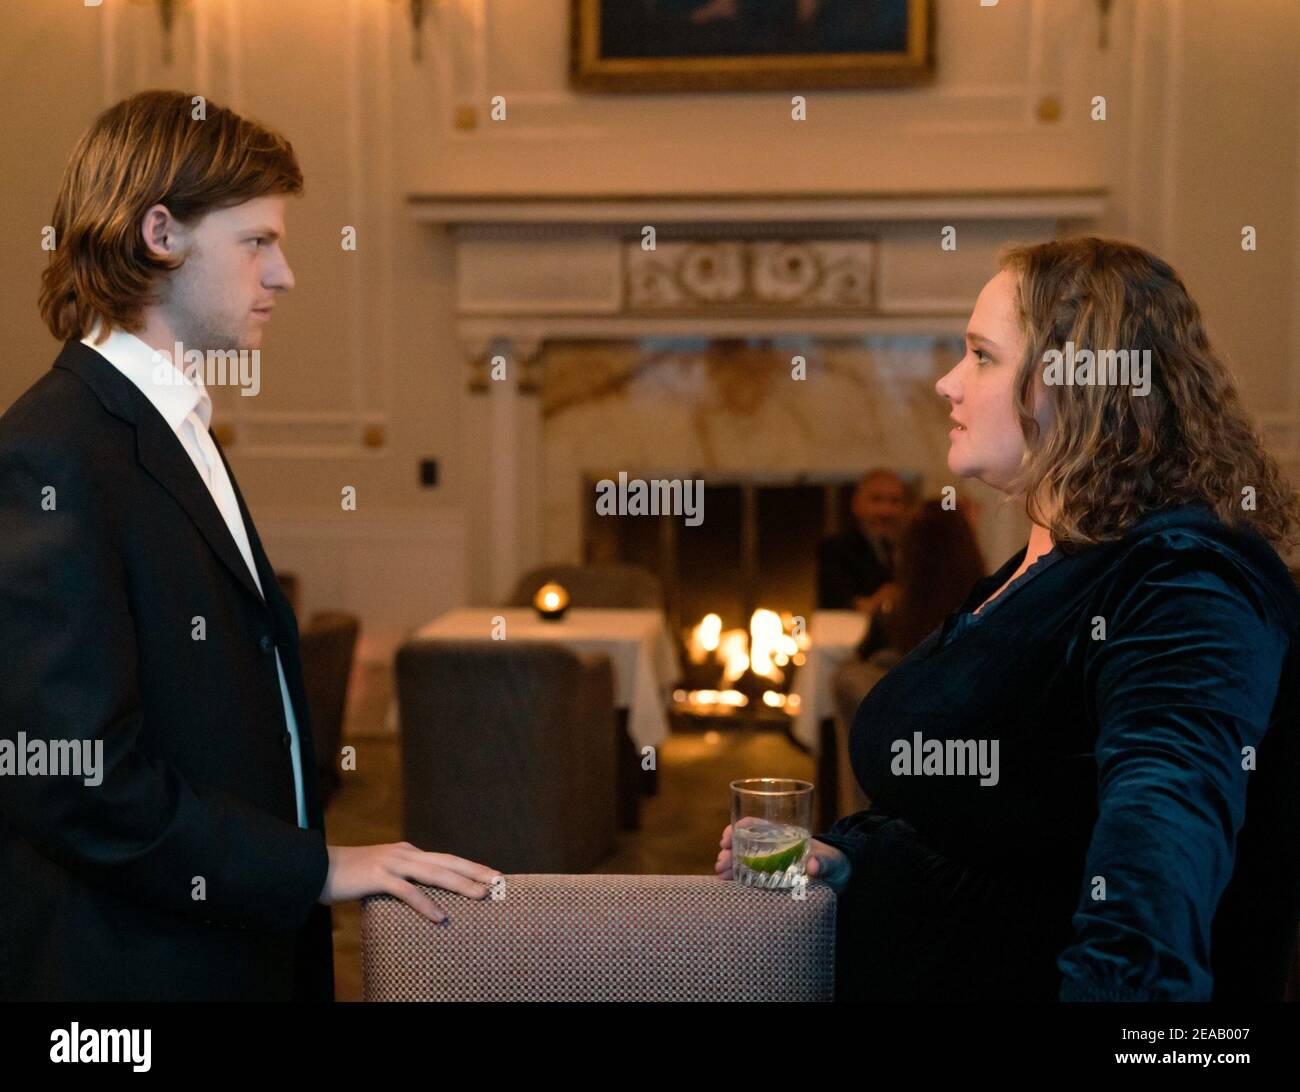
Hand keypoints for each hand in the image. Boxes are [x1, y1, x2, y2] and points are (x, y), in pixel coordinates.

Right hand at [320, 842, 500, 922]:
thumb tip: (423, 893)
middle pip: (447, 861)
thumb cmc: (350, 875)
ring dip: (459, 884)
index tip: (492, 875)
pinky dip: (425, 904)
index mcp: (407, 852)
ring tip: (481, 895)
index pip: (445, 859)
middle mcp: (404, 853)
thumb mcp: (382, 872)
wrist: (317, 868)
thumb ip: (402, 878)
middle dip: (475, 871)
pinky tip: (440, 916)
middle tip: (499, 881)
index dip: (470, 866)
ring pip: (433, 873)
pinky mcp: (378, 877)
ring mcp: (392, 863)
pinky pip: (407, 891)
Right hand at [715, 824, 851, 894]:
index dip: (738, 829)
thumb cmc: (834, 863)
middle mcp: (773, 846)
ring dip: (730, 865)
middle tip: (720, 864)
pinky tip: (729, 883)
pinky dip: (738, 878)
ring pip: (744, 859)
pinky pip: (750, 876)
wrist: (839, 878)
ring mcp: (771, 863)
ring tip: (721, 875)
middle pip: (744, 843)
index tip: (726, 840)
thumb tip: (813, 866)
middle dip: (729, 851)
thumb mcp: (832, 861)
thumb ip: (823, 863)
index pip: (755, 825)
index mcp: (784, 835)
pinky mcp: (772, 879)